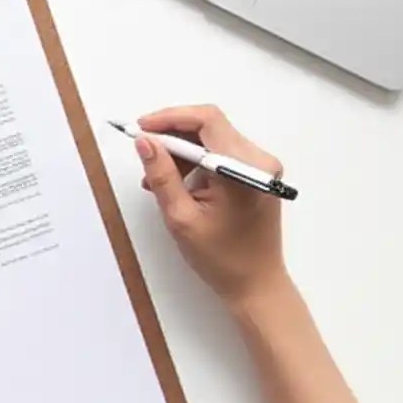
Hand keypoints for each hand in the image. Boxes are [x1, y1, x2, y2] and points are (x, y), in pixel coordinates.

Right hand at [134, 105, 286, 307]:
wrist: (256, 284)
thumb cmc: (221, 258)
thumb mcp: (181, 217)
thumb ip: (162, 175)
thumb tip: (144, 141)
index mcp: (244, 169)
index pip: (206, 121)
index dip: (170, 118)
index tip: (141, 128)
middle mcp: (259, 161)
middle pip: (209, 127)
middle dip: (173, 138)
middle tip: (145, 157)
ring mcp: (261, 167)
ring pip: (212, 140)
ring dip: (182, 153)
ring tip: (157, 180)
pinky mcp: (257, 175)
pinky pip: (221, 155)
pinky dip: (196, 163)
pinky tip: (178, 185)